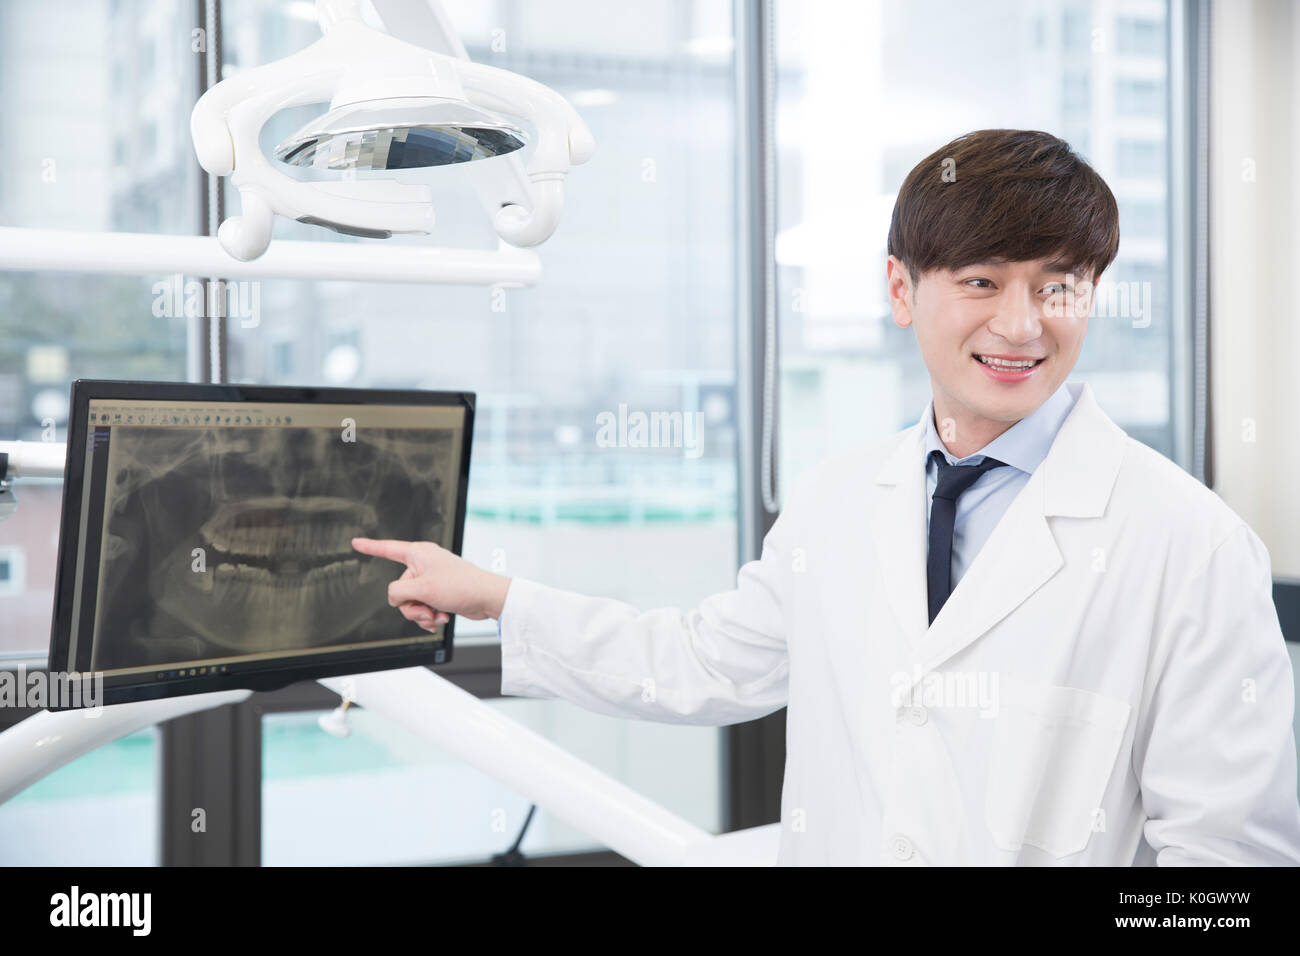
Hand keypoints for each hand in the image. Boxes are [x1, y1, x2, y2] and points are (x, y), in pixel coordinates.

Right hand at [351, 538, 511, 631]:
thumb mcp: (423, 589)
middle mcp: (423, 564)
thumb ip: (399, 592)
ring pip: (410, 603)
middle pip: (399, 589)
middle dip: (411, 605)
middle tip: (427, 609)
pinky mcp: (438, 593)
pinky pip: (423, 608)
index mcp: (419, 554)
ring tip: (438, 615)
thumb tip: (395, 598)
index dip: (370, 547)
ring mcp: (431, 580)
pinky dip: (431, 616)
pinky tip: (443, 617)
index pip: (388, 549)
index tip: (355, 542)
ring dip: (422, 614)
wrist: (487, 599)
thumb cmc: (461, 586)